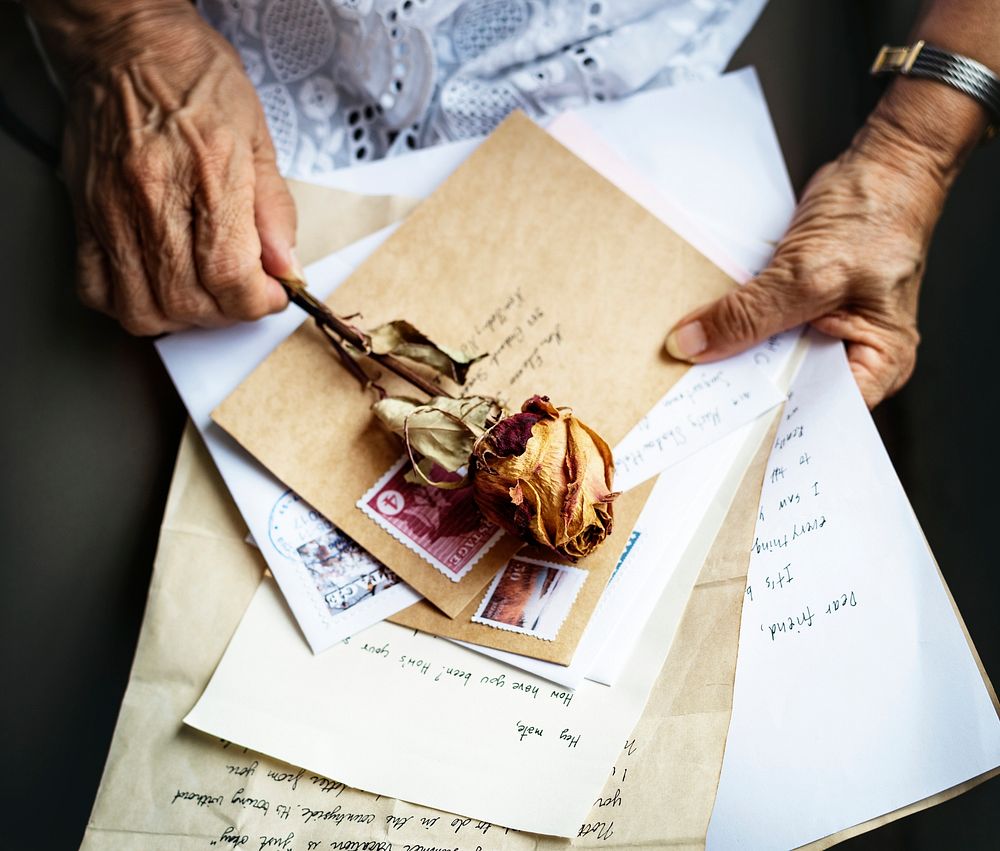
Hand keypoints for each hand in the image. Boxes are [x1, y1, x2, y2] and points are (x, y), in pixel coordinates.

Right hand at [37, 2, 296, 333]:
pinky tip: (157, 287)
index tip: (273, 294)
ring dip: (183, 318)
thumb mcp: (259, 137)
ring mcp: (113, 210)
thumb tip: (287, 265)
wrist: (128, 45)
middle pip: (189, 301)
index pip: (232, 276)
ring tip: (205, 296)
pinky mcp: (85, 214)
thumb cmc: (197, 80)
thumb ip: (275, 209)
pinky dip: (129, 304)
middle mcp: (155, 197)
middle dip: (229, 313)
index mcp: (209, 175)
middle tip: (244, 295)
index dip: (259, 301)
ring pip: (143, 308)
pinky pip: (96, 288)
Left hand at [664, 80, 983, 406]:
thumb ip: (750, 315)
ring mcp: (823, 332)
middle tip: (693, 400)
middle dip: (743, 390)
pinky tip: (703, 331)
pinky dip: (734, 327)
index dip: (770, 422)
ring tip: (691, 367)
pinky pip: (759, 328)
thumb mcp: (810, 274)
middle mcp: (851, 355)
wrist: (882, 164)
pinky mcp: (798, 308)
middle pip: (786, 389)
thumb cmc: (879, 215)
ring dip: (732, 357)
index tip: (721, 428)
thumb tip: (694, 344)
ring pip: (766, 359)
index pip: (816, 414)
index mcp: (877, 364)